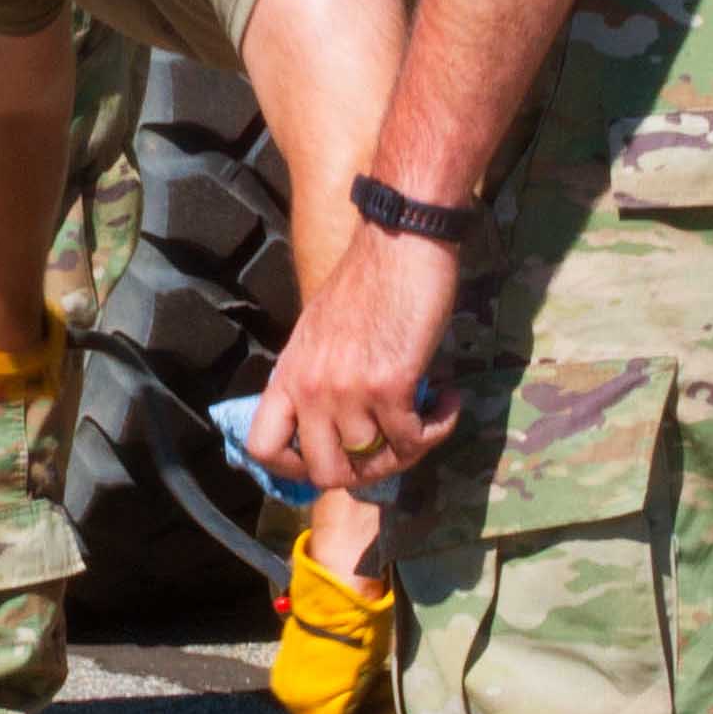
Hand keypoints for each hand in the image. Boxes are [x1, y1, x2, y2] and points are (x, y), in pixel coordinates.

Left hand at [254, 244, 463, 495]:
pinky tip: (448, 399)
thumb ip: (317, 380)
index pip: (263, 448)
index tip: (332, 460)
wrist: (400, 241)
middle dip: (366, 472)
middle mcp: (311, 388)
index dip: (294, 471)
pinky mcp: (391, 384)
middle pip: (326, 472)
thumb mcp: (319, 334)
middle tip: (395, 446)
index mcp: (289, 375)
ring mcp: (348, 390)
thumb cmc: (367, 282)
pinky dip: (439, 427)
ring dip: (412, 448)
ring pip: (376, 460)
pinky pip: (415, 438)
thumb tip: (336, 428)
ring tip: (430, 414)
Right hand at [270, 545, 401, 713]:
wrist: (339, 584)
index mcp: (316, 707)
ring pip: (318, 710)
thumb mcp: (377, 677)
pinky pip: (311, 691)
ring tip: (375, 701)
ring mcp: (288, 678)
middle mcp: (294, 698)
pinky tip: (356, 683)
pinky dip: (333, 694)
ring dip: (344, 712)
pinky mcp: (288, 661)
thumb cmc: (366, 632)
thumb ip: (373, 709)